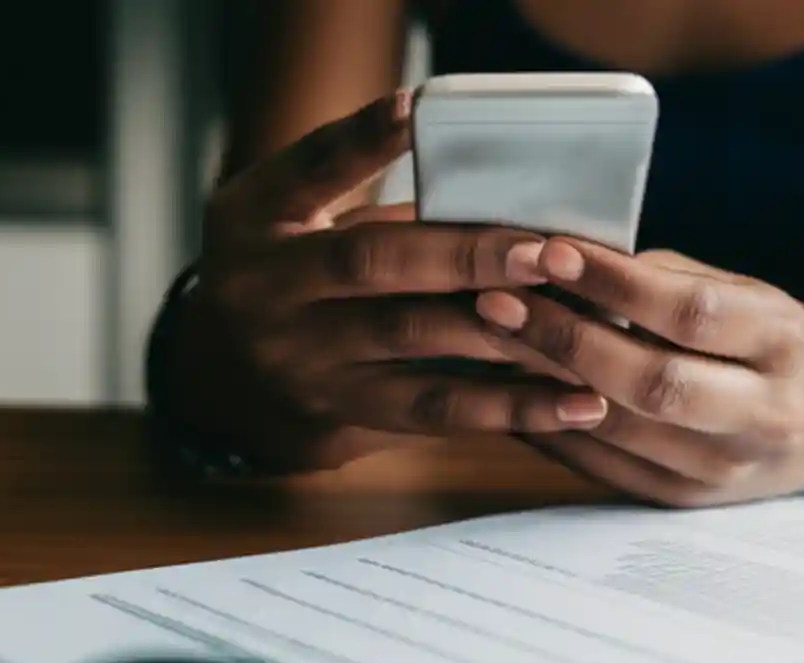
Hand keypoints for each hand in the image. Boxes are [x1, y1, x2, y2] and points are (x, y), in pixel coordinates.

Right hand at [168, 93, 608, 471]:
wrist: (221, 385)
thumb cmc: (283, 274)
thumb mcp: (286, 216)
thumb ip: (357, 189)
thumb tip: (480, 175)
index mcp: (255, 219)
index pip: (309, 166)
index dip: (363, 139)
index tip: (416, 108)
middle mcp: (266, 289)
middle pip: (374, 262)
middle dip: (467, 253)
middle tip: (547, 251)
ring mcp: (303, 359)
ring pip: (414, 340)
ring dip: (507, 331)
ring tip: (583, 323)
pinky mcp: (344, 413)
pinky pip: (435, 410)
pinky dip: (509, 406)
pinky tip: (574, 403)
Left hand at [475, 238, 803, 505]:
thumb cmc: (770, 339)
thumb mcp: (744, 294)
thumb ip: (665, 280)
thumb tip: (566, 263)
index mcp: (783, 342)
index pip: (691, 313)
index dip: (615, 284)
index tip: (551, 251)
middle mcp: (764, 412)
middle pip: (653, 383)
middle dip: (566, 339)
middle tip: (499, 301)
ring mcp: (725, 467)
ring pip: (620, 431)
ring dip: (543, 385)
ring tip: (491, 339)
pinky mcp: (688, 499)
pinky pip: (604, 467)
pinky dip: (550, 427)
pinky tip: (508, 391)